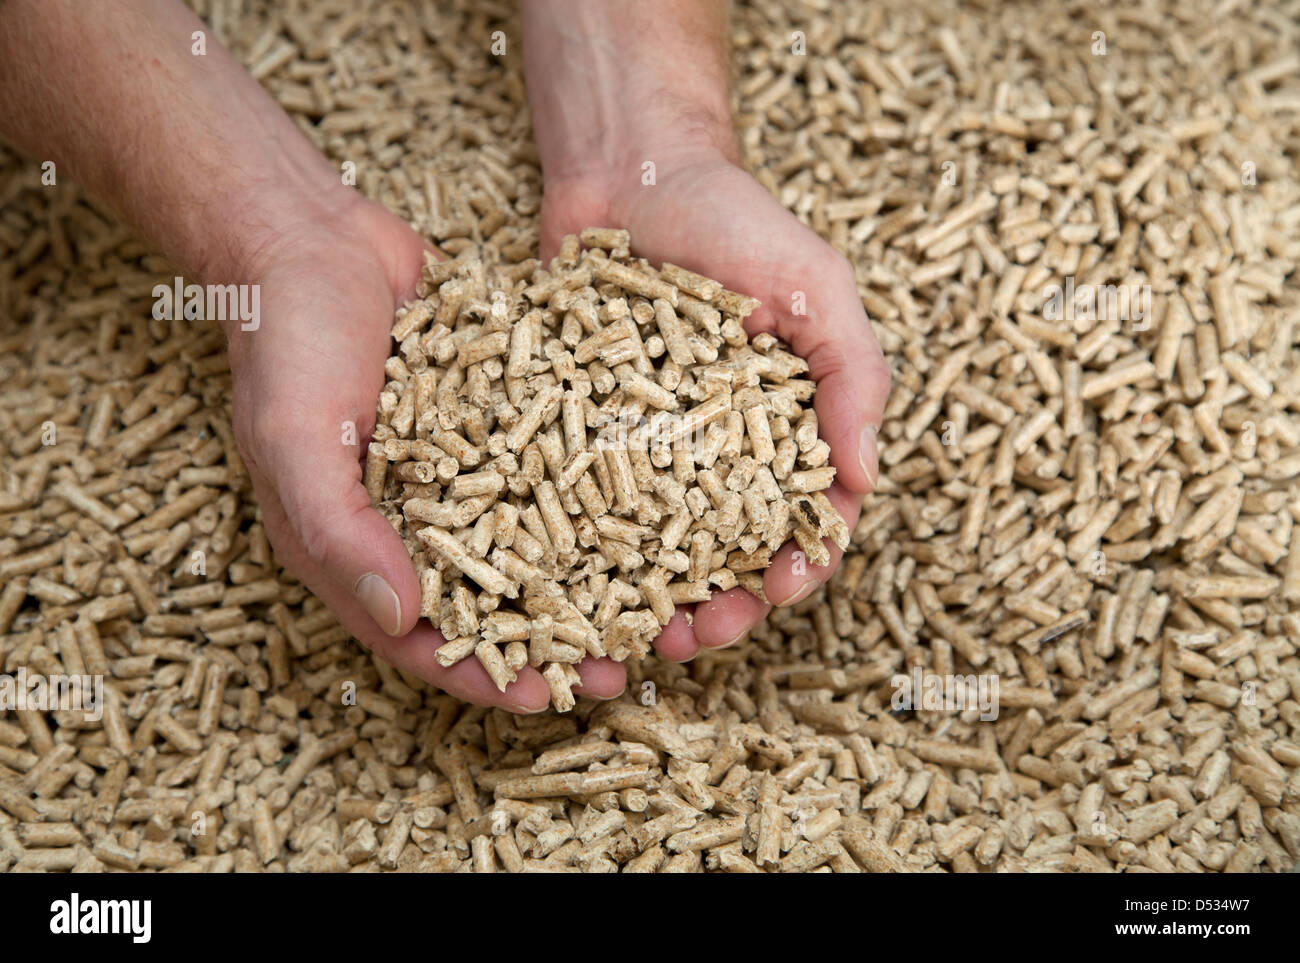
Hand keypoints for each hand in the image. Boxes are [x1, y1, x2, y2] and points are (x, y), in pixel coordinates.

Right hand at [227, 193, 618, 709]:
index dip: (482, 675)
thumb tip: (403, 619)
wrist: (312, 239)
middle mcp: (411, 519)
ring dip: (585, 574)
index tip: (548, 699)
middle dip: (552, 637)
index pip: (421, 636)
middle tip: (621, 662)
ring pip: (530, 539)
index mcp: (352, 545)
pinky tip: (650, 500)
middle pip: (490, 599)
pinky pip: (546, 467)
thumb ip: (340, 530)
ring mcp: (458, 472)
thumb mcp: (296, 439)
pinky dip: (589, 490)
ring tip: (650, 599)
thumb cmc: (286, 340)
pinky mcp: (495, 422)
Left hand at [541, 145, 890, 668]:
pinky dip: (586, 553)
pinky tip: (571, 585)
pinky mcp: (586, 435)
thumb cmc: (735, 221)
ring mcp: (651, 450)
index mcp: (787, 429)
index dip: (799, 565)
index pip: (806, 518)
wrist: (630, 173)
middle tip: (696, 636)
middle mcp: (720, 452)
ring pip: (656, 550)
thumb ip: (854, 374)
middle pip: (729, 554)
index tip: (779, 588)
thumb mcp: (817, 284)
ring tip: (636, 635)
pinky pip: (585, 506)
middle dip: (723, 606)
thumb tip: (864, 477)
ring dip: (654, 602)